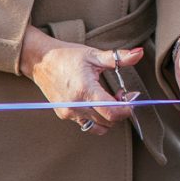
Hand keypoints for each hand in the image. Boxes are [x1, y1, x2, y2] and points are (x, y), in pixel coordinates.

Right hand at [18, 26, 142, 135]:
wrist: (41, 60)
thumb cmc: (67, 56)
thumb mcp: (94, 54)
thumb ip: (118, 57)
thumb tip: (139, 53)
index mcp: (85, 90)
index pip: (112, 112)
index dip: (127, 108)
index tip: (131, 97)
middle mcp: (76, 105)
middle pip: (108, 121)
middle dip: (120, 111)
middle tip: (121, 94)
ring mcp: (68, 112)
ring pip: (98, 127)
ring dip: (109, 117)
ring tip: (108, 100)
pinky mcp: (64, 115)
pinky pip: (86, 124)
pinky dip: (96, 118)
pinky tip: (96, 104)